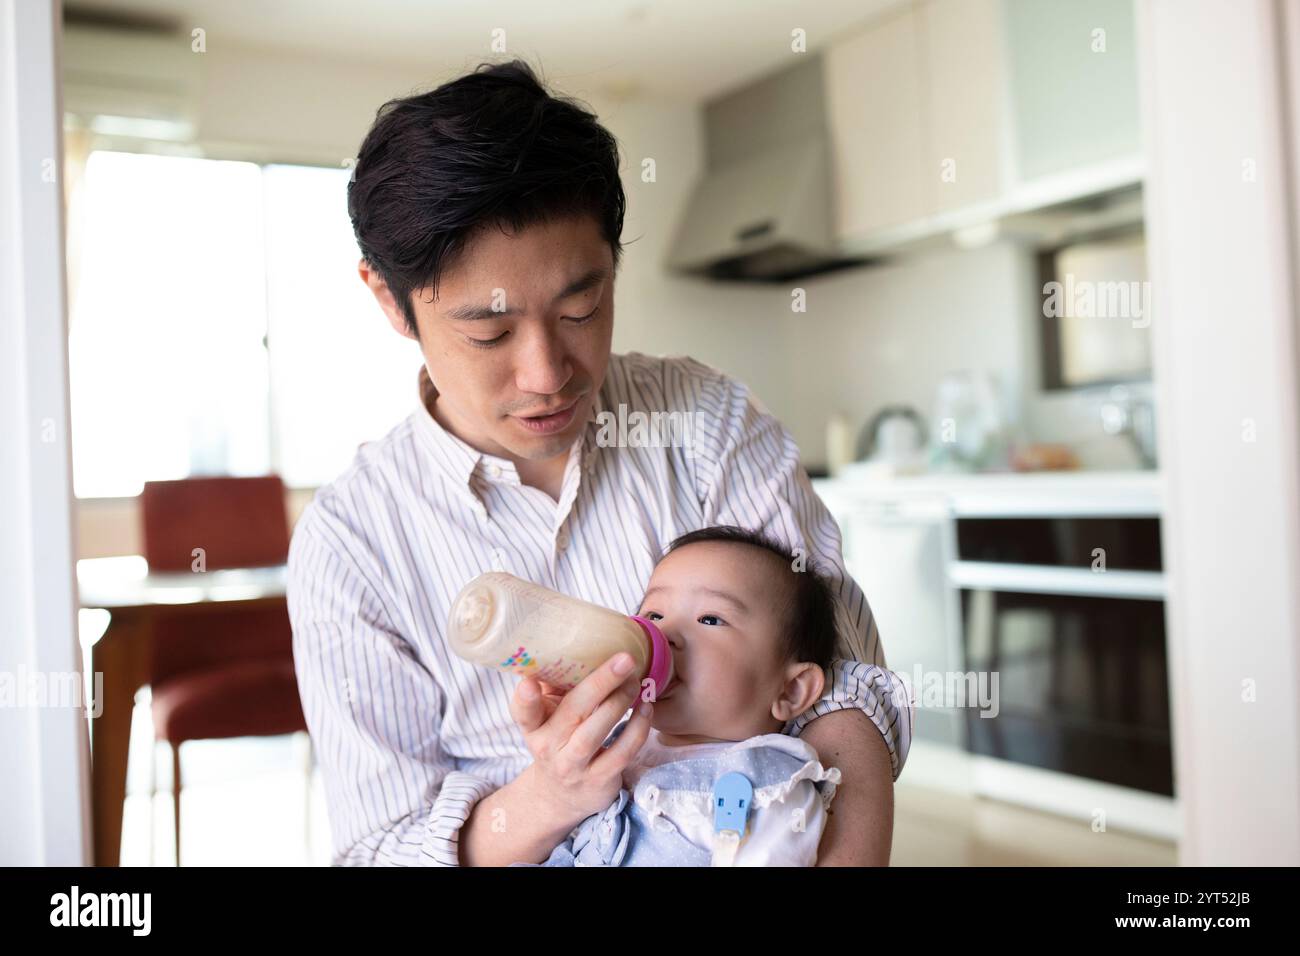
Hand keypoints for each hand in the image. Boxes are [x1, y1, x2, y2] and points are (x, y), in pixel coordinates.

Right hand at [510, 652, 653, 821]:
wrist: (561, 796)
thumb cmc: (559, 741)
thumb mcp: (548, 718)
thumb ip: (555, 687)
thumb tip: (580, 644)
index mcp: (534, 726)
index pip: (523, 713)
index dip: (524, 698)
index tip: (529, 682)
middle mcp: (549, 747)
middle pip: (572, 713)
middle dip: (599, 683)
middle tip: (624, 660)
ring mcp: (573, 766)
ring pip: (595, 733)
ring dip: (620, 703)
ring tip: (637, 682)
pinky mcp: (598, 780)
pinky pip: (621, 753)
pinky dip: (638, 729)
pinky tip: (647, 708)